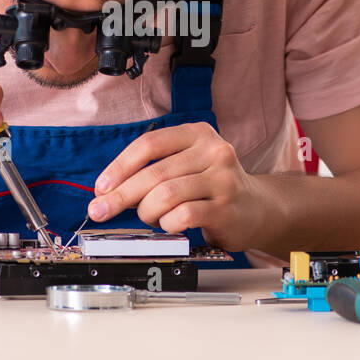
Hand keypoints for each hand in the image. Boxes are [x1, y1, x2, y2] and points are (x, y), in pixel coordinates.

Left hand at [86, 121, 271, 250]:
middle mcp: (213, 151)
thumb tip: (109, 191)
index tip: (101, 187)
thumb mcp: (188, 165)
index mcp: (197, 134)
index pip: (149, 144)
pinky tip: (172, 225)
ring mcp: (222, 179)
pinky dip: (168, 224)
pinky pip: (183, 216)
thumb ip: (155, 170)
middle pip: (154, 172)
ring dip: (148, 212)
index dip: (120, 166)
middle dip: (121, 195)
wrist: (257, 209)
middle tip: (101, 211)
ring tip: (151, 217)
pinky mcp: (226, 207)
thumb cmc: (213, 187)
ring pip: (166, 195)